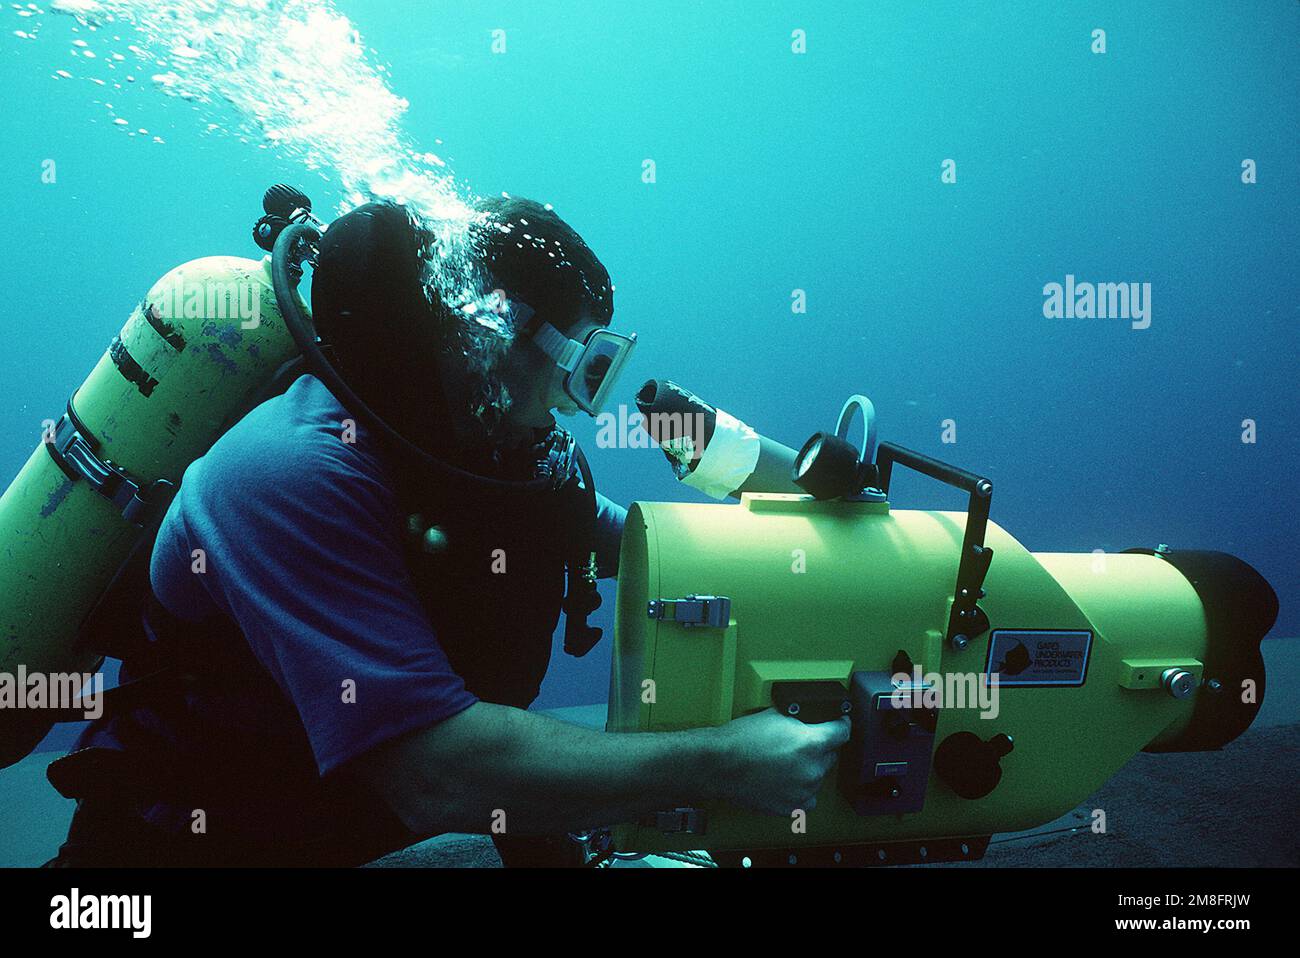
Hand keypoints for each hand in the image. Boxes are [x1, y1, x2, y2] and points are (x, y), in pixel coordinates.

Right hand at [711, 708, 850, 815]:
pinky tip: (786, 780)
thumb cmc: (741, 740)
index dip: (840, 724)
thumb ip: (802, 720)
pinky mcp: (792, 807)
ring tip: (785, 763)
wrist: (720, 764)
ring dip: (808, 769)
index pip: (843, 731)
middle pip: (830, 755)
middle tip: (798, 744)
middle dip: (819, 748)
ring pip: (818, 776)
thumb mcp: (777, 715)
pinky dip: (800, 790)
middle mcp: (812, 768)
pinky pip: (808, 798)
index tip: (839, 724)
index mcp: (812, 743)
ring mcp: (804, 790)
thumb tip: (813, 720)